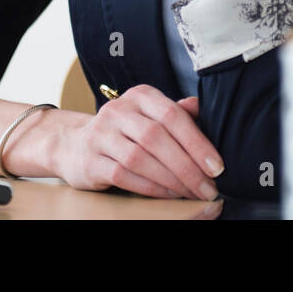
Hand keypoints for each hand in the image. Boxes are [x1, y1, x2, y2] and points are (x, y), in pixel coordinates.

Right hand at [51, 86, 223, 199]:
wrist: (76, 144)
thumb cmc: (125, 131)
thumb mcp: (150, 115)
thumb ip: (177, 113)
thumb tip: (204, 108)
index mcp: (139, 96)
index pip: (172, 115)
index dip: (197, 141)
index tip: (216, 165)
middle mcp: (118, 110)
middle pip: (157, 137)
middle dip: (188, 166)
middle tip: (208, 186)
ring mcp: (101, 135)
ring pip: (140, 158)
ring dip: (171, 180)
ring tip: (192, 192)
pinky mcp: (91, 160)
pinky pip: (125, 175)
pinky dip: (151, 188)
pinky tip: (169, 195)